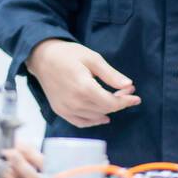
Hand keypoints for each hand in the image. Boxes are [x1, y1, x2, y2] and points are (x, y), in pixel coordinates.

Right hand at [26, 38, 140, 126]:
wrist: (42, 57)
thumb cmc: (67, 54)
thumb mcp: (92, 58)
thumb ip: (110, 74)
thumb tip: (128, 85)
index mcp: (84, 87)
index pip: (111, 103)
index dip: (126, 101)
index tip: (136, 97)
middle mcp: (74, 102)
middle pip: (105, 110)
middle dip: (119, 102)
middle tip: (126, 90)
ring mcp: (66, 108)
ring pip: (95, 117)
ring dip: (108, 110)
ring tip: (114, 98)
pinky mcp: (60, 111)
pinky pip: (80, 122)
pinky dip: (93, 121)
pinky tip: (102, 116)